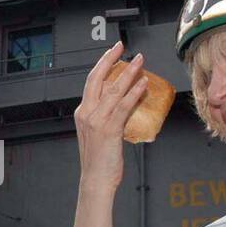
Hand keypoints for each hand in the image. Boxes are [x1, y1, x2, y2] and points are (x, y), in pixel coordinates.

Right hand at [73, 41, 145, 194]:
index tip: (113, 52)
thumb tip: (127, 102)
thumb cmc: (100, 161)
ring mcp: (96, 121)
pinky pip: (123, 106)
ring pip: (112, 90)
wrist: (96, 180)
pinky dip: (133, 93)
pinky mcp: (108, 129)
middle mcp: (86, 113)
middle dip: (110, 60)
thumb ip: (110, 116)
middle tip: (122, 47)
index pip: (91, 82)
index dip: (102, 64)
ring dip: (128, 73)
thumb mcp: (101, 133)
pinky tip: (142, 84)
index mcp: (83, 113)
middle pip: (97, 78)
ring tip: (139, 62)